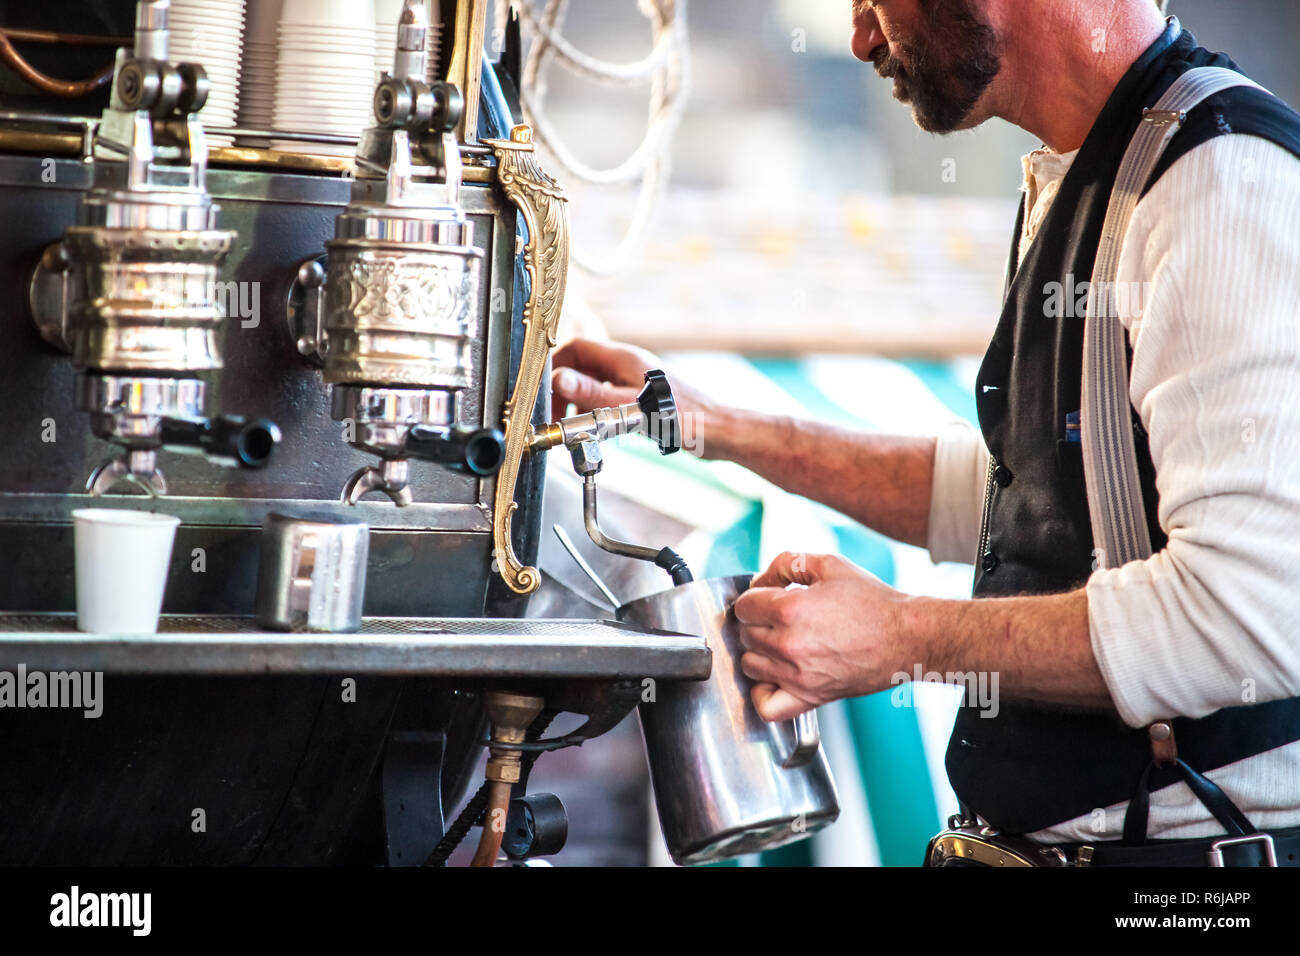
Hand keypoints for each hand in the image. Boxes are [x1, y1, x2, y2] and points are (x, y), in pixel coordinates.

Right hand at [550, 338, 719, 452]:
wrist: (715, 432)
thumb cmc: (681, 417)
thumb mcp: (628, 407)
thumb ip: (592, 394)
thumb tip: (559, 381)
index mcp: (622, 358)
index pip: (575, 348)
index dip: (555, 365)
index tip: (543, 390)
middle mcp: (627, 365)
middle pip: (582, 366)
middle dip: (564, 389)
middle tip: (556, 415)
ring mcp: (634, 380)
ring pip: (595, 384)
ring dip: (579, 402)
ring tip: (573, 425)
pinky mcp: (642, 398)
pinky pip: (609, 398)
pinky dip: (596, 412)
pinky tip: (597, 431)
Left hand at [733, 551, 915, 720]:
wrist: (905, 637)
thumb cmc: (871, 601)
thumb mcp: (829, 564)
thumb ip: (787, 563)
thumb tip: (759, 580)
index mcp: (790, 610)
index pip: (744, 607)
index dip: (753, 598)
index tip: (766, 598)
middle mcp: (789, 645)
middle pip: (745, 634)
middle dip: (757, 622)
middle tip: (777, 617)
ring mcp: (798, 675)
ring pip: (749, 665)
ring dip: (758, 651)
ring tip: (778, 642)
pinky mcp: (810, 698)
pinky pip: (767, 706)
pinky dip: (763, 692)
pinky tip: (774, 677)